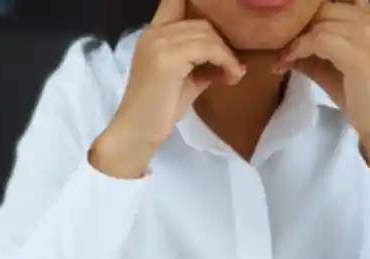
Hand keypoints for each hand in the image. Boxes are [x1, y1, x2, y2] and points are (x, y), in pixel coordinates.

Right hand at [89, 0, 245, 178]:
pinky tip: (229, 78)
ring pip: (208, 34)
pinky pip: (209, 49)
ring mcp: (159, 43)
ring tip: (232, 75)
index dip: (198, 4)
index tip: (216, 35)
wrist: (137, 133)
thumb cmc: (159, 110)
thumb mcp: (185, 78)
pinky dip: (225, 62)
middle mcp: (154, 32)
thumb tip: (232, 58)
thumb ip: (202, 61)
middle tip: (232, 68)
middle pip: (202, 22)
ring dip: (227, 56)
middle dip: (222, 44)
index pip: (175, 0)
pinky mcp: (168, 58)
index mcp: (153, 33)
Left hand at [276, 0, 369, 176]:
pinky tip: (290, 63)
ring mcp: (367, 34)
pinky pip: (319, 40)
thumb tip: (280, 44)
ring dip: (296, 41)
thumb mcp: (327, 66)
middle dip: (298, 27)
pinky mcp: (359, 53)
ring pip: (318, 23)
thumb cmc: (357, 94)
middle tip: (283, 49)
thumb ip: (308, 50)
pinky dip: (300, 50)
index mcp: (367, 17)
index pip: (329, 3)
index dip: (307, 16)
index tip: (291, 37)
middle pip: (321, 8)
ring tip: (285, 59)